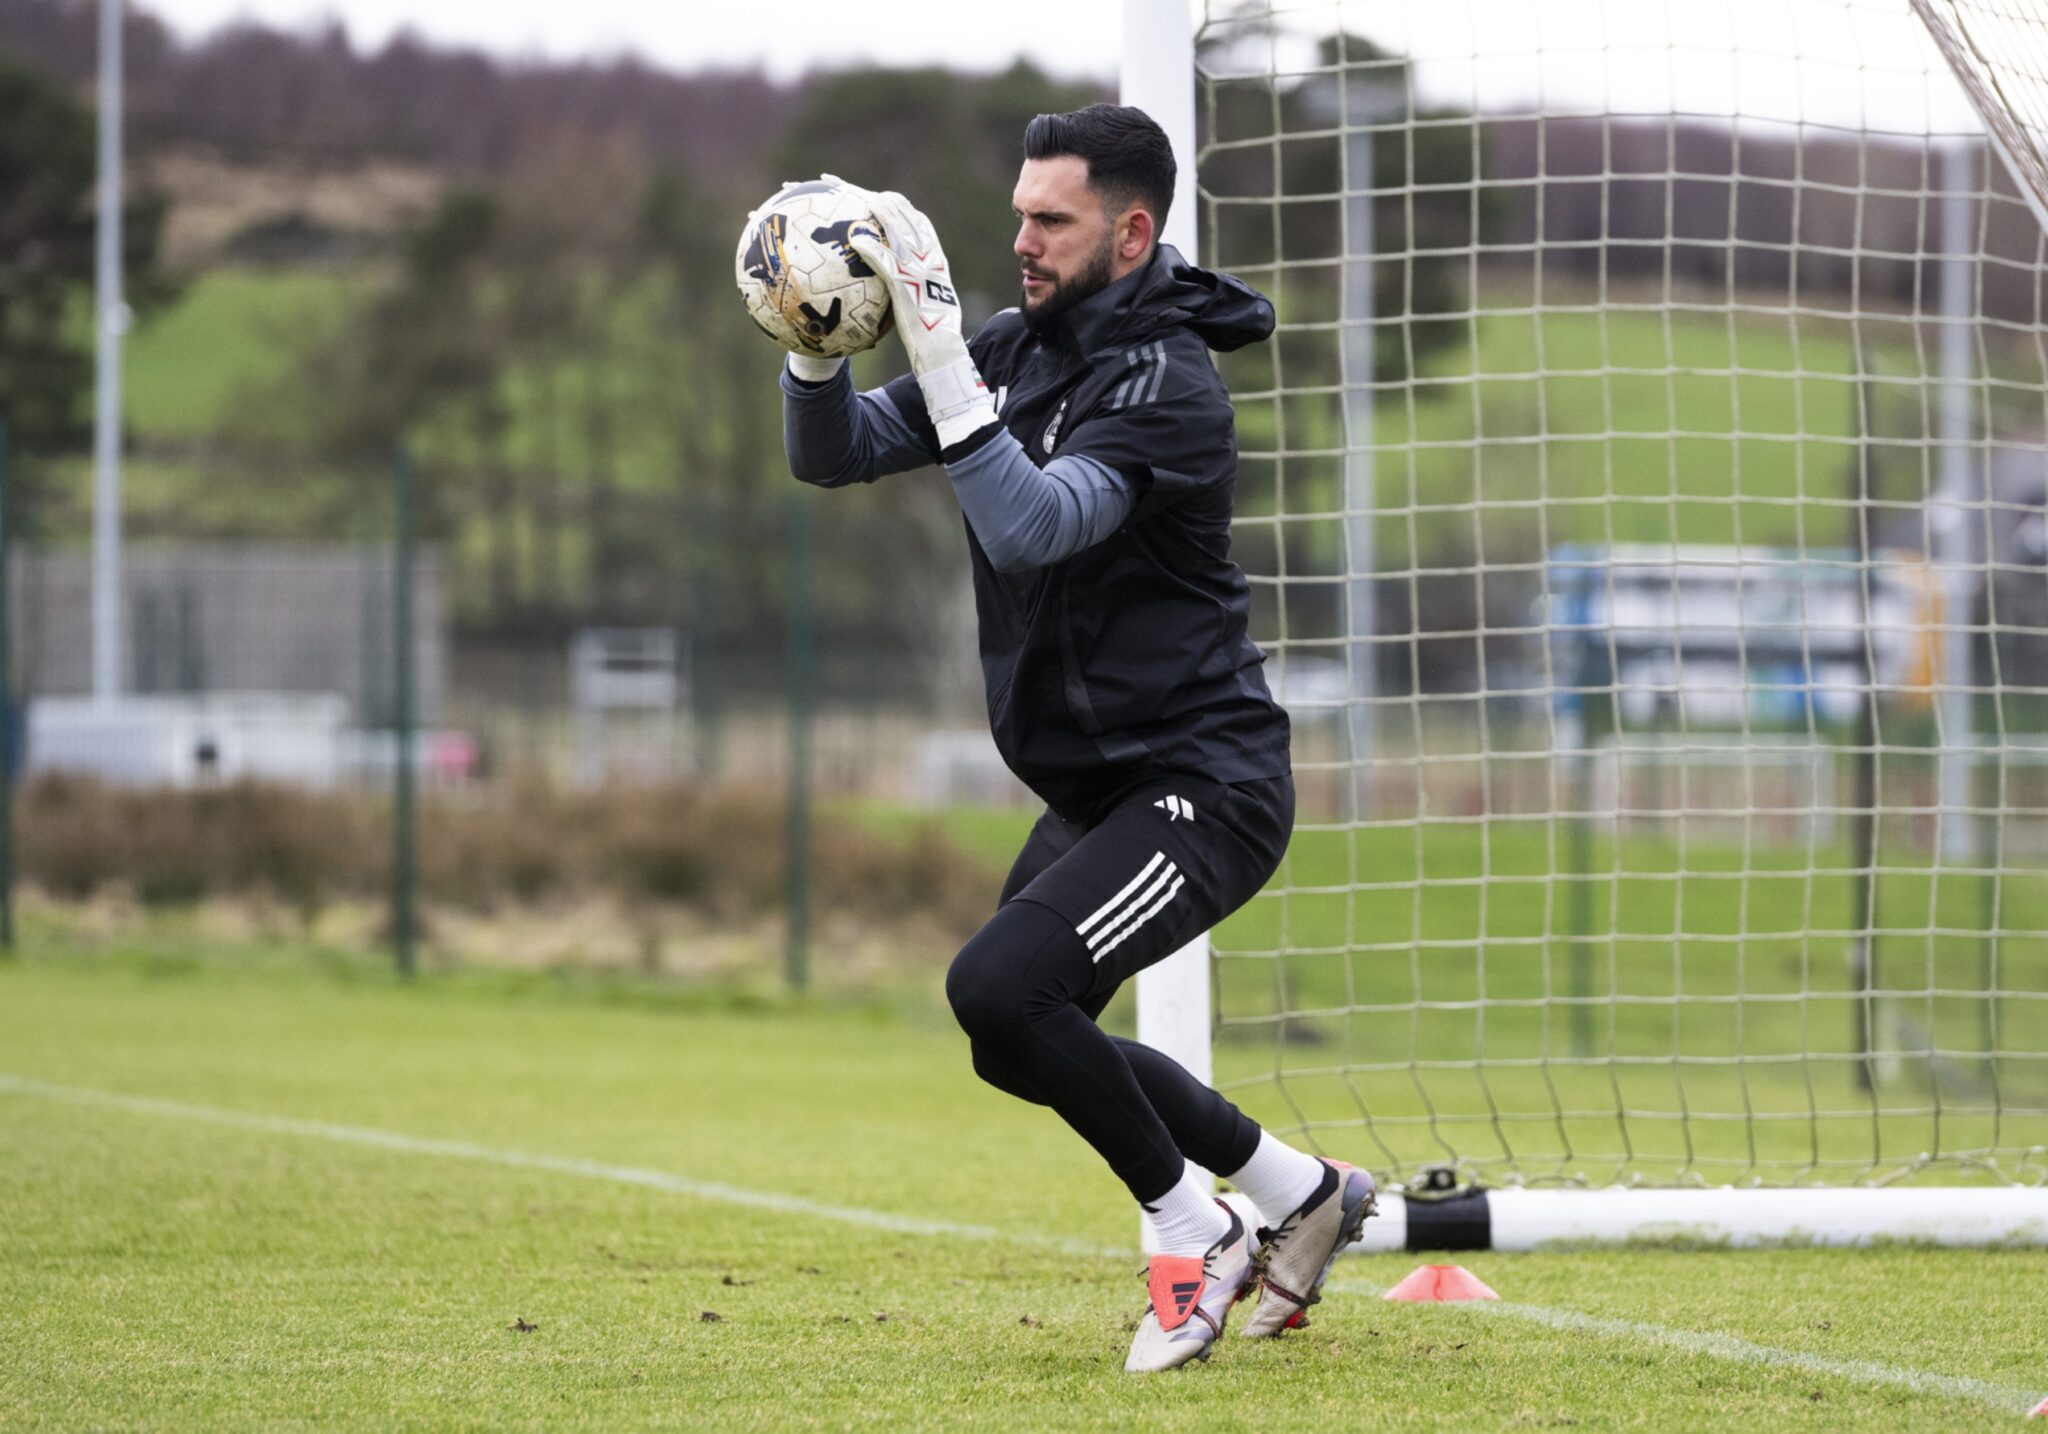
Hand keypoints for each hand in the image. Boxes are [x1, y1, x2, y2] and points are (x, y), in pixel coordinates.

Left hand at [844, 188, 996, 449]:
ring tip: (845, 197)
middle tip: (843, 186)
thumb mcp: (918, 307)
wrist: (946, 358)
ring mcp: (920, 271)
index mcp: (934, 260)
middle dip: (873, 196)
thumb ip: (903, 290)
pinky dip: (870, 247)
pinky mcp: (909, 289)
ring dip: (870, 207)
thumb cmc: (931, 339)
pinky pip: (886, 262)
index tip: (872, 194)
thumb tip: (881, 286)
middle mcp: (929, 258)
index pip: (915, 220)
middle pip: (902, 213)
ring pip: (895, 227)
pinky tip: (852, 239)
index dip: (893, 203)